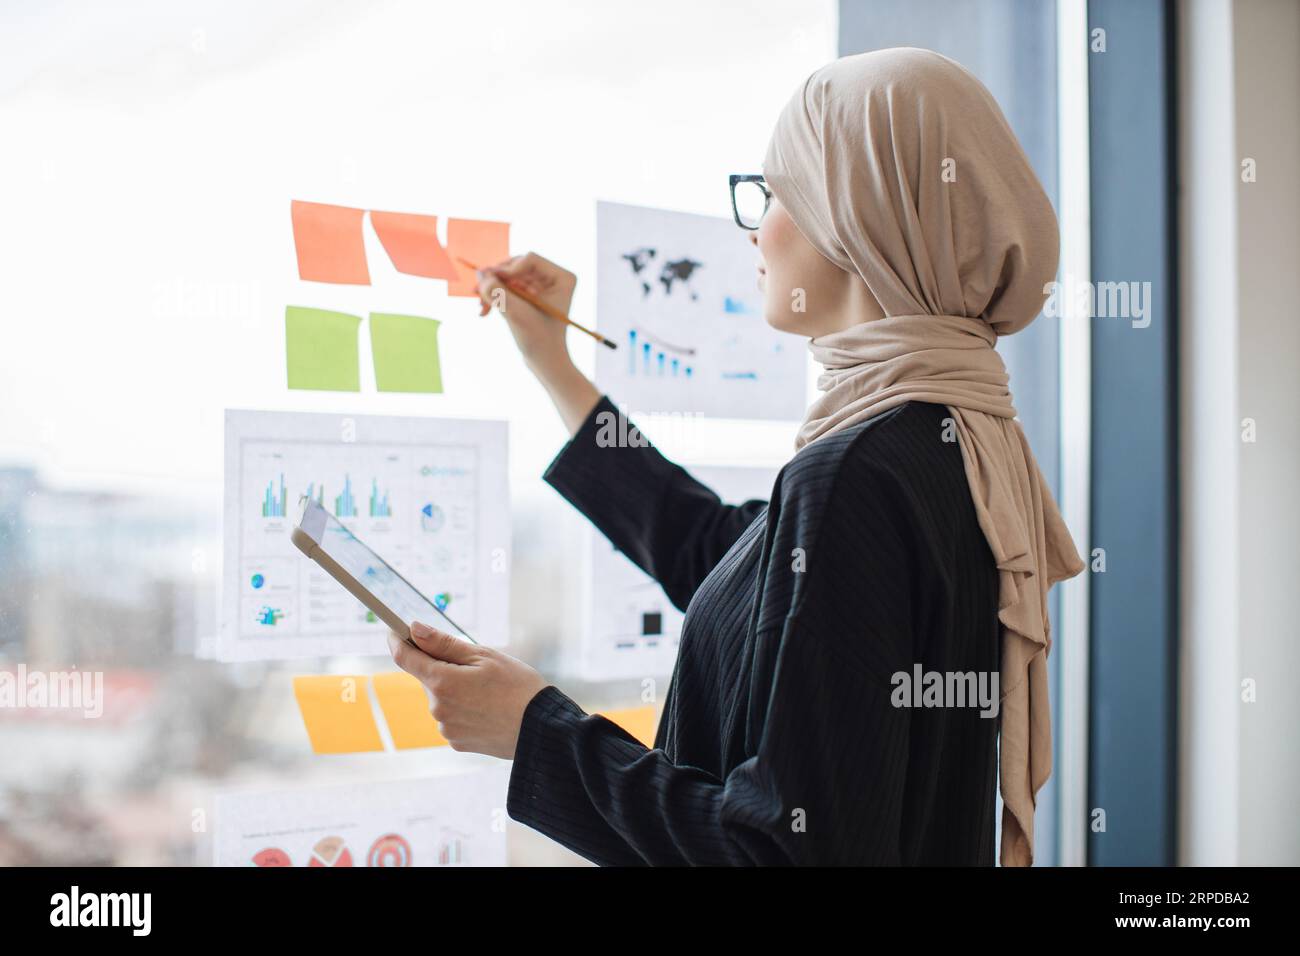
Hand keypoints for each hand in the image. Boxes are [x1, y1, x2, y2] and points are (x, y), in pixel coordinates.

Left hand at [387, 621, 548, 759]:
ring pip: (441, 698)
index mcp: (442, 682)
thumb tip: (414, 629)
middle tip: (476, 666)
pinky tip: (487, 709)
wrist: (542, 729)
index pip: (405, 658)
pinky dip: (463, 709)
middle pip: (428, 678)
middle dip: (443, 667)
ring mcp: (446, 728)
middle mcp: (437, 708)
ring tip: (488, 692)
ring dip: (455, 690)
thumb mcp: (484, 656)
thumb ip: (444, 643)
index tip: (397, 631)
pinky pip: (451, 718)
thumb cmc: (518, 687)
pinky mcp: (456, 742)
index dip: (398, 641)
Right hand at [474, 252, 576, 370]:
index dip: (507, 270)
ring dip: (492, 290)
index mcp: (562, 277)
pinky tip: (483, 311)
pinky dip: (496, 297)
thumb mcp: (516, 314)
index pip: (529, 259)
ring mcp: (541, 286)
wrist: (546, 364)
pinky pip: (507, 288)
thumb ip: (498, 292)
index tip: (491, 284)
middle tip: (475, 292)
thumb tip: (479, 273)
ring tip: (480, 306)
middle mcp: (553, 277)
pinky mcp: (530, 296)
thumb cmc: (539, 341)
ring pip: (508, 277)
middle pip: (516, 266)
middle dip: (496, 280)